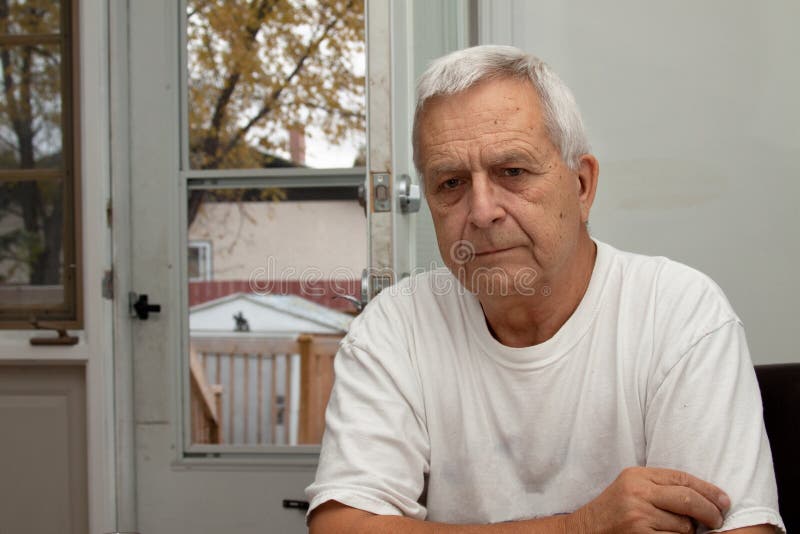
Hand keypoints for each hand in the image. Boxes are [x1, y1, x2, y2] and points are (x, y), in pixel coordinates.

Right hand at [567, 466, 730, 533]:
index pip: (683, 478)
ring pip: (684, 525)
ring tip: (679, 530)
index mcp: (637, 476)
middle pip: (689, 500)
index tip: (724, 501)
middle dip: (710, 512)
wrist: (586, 529)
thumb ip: (660, 485)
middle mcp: (637, 492)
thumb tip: (705, 496)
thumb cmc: (615, 509)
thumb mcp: (632, 487)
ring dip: (689, 531)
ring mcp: (638, 516)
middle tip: (718, 520)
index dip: (709, 490)